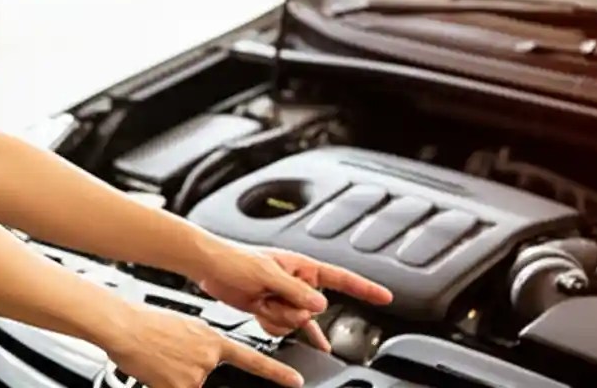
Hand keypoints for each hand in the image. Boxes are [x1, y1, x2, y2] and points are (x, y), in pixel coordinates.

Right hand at [105, 304, 303, 387]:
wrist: (126, 328)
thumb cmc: (149, 325)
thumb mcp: (185, 328)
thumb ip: (202, 346)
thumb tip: (207, 359)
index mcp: (213, 339)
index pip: (253, 359)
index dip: (277, 372)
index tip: (295, 381)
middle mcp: (209, 358)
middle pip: (209, 376)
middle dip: (191, 371)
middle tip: (171, 358)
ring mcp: (196, 374)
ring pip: (192, 384)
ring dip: (176, 377)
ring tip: (160, 360)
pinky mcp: (181, 387)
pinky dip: (166, 383)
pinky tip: (155, 370)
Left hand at [193, 241, 393, 350]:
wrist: (211, 268)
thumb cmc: (235, 259)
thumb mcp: (267, 274)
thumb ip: (295, 291)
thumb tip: (320, 305)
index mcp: (302, 267)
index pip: (341, 278)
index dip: (365, 288)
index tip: (385, 297)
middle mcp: (297, 283)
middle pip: (314, 311)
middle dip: (293, 310)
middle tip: (270, 295)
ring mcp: (285, 297)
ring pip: (298, 323)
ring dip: (278, 318)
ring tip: (261, 301)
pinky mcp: (272, 308)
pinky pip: (285, 328)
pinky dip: (282, 328)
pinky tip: (300, 336)